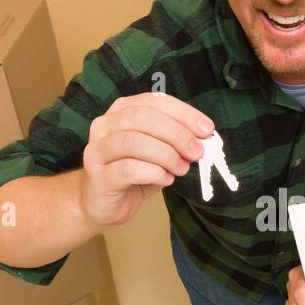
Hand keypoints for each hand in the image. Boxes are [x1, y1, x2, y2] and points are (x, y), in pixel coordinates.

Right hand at [80, 93, 213, 227]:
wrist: (102, 204)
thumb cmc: (133, 174)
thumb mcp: (159, 153)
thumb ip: (176, 143)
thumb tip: (204, 140)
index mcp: (122, 111)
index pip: (154, 101)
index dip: (183, 113)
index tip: (207, 129)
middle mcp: (105, 125)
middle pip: (142, 118)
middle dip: (176, 133)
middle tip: (196, 151)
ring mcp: (98, 150)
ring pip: (132, 142)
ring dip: (165, 154)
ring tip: (181, 168)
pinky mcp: (98, 176)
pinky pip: (127, 169)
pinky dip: (153, 173)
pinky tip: (165, 179)